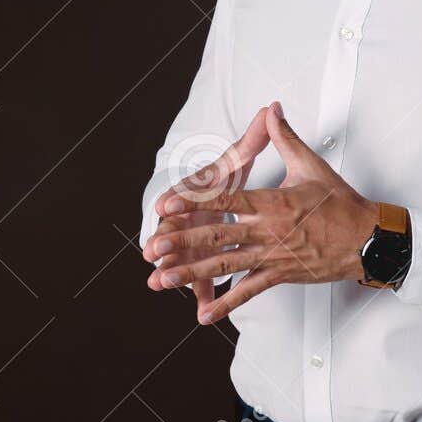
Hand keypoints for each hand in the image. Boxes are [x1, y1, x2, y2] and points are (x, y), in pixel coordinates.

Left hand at [144, 100, 381, 324]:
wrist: (368, 238)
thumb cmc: (340, 203)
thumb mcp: (311, 165)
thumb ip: (286, 137)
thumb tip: (273, 110)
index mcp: (273, 202)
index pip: (226, 200)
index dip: (194, 202)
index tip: (167, 204)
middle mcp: (269, 231)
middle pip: (218, 236)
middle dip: (182, 242)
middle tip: (152, 246)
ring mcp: (273, 256)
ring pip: (226, 265)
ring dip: (192, 273)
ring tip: (163, 280)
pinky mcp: (280, 275)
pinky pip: (248, 291)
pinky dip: (226, 303)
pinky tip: (204, 314)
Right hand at [144, 104, 271, 307]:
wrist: (219, 187)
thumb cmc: (227, 173)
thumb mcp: (241, 156)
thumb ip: (256, 137)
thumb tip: (270, 111)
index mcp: (202, 188)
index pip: (187, 191)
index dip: (177, 197)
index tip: (164, 204)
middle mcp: (194, 212)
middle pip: (177, 226)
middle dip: (163, 239)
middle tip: (150, 252)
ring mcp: (196, 236)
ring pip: (184, 255)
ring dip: (174, 268)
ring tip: (161, 284)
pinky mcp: (204, 254)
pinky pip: (204, 276)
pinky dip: (203, 292)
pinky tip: (202, 311)